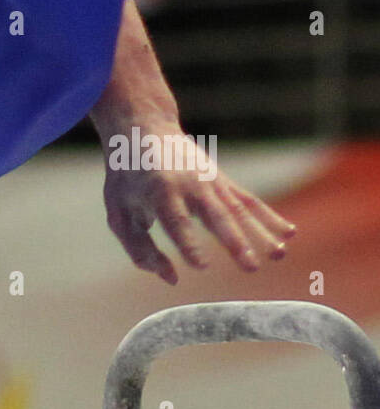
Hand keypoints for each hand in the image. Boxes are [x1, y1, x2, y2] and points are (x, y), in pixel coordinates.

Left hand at [102, 127, 295, 284]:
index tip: (200, 265)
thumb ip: (140, 249)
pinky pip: (248, 200)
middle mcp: (190, 184)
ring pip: (238, 209)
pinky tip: (288, 233)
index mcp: (160, 191)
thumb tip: (172, 279)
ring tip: (278, 254)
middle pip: (215, 215)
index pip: (176, 220)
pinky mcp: (222, 181)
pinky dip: (268, 216)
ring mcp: (210, 181)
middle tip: (250, 266)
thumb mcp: (119, 211)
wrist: (144, 128)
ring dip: (259, 233)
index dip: (188, 243)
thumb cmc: (128, 177)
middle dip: (233, 241)